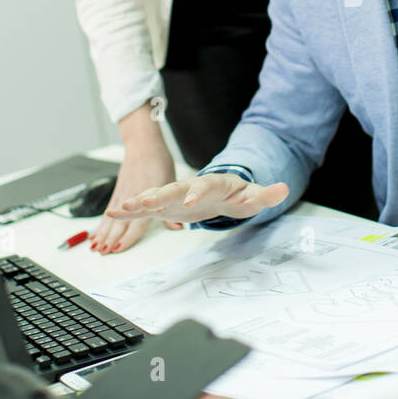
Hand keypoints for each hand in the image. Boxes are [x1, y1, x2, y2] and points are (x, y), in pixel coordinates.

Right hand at [91, 104, 180, 254]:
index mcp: (147, 197)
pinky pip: (108, 211)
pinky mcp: (118, 192)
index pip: (137, 222)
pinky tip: (96, 234)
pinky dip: (102, 224)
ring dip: (102, 233)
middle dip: (110, 238)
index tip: (118, 248)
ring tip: (95, 248)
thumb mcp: (172, 185)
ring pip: (110, 218)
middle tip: (102, 252)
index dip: (127, 236)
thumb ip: (173, 209)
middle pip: (119, 222)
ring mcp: (122, 194)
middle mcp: (131, 197)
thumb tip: (179, 227)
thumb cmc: (159, 163)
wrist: (144, 146)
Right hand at [106, 173, 288, 224]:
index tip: (190, 202)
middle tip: (143, 202)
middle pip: (174, 189)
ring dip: (139, 204)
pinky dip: (131, 212)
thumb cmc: (238, 194)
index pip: (205, 186)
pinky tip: (114, 214)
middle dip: (159, 196)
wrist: (225, 192)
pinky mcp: (166, 206)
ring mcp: (176, 196)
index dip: (198, 193)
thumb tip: (283, 189)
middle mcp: (190, 187)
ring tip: (121, 209)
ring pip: (155, 198)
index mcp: (213, 183)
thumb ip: (268, 194)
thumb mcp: (255, 196)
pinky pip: (146, 208)